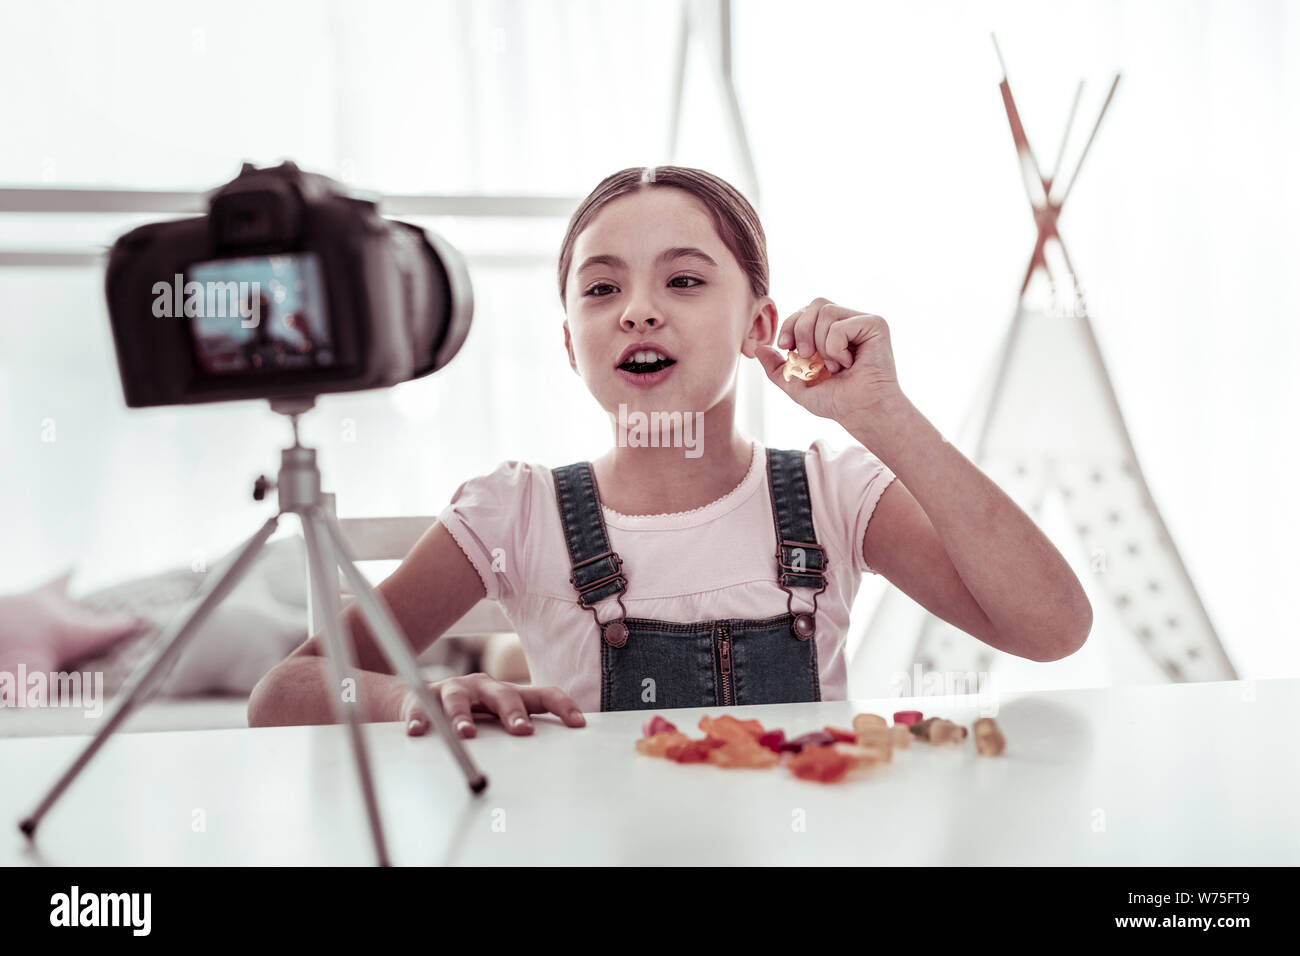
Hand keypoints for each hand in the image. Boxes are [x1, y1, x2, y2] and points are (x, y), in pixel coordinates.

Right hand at [400, 673, 586, 737]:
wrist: (420, 698)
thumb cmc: (470, 716)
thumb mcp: (496, 722)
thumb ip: (516, 735)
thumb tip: (551, 766)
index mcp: (508, 695)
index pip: (542, 695)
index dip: (562, 706)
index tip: (578, 724)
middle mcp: (484, 688)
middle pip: (504, 695)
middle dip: (514, 713)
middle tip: (522, 731)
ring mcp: (455, 690)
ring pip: (460, 700)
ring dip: (462, 717)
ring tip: (465, 734)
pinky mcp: (424, 697)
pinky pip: (422, 707)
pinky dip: (421, 720)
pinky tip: (419, 732)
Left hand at [755, 297, 903, 425]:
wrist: (861, 412)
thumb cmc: (838, 401)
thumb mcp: (798, 386)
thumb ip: (778, 368)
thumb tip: (758, 349)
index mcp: (831, 332)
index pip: (805, 311)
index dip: (791, 324)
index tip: (785, 346)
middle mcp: (847, 322)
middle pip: (815, 303)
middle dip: (801, 329)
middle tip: (807, 356)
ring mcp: (862, 322)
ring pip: (826, 311)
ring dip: (821, 344)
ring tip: (834, 366)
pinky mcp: (875, 325)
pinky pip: (841, 324)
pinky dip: (836, 348)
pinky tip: (848, 363)